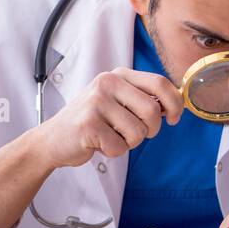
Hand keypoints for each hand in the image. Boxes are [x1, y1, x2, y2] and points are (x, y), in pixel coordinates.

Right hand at [36, 68, 182, 169]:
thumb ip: (142, 99)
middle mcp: (107, 83)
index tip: (173, 119)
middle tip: (133, 134)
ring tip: (110, 137)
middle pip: (152, 111)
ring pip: (138, 132)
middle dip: (149, 131)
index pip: (160, 83)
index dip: (175, 103)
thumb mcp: (117, 102)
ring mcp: (96, 102)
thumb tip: (176, 105)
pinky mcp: (88, 123)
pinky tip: (98, 144)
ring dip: (128, 143)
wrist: (53, 139)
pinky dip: (113, 152)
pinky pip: (119, 147)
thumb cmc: (92, 122)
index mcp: (118, 75)